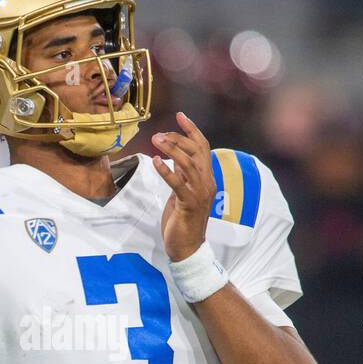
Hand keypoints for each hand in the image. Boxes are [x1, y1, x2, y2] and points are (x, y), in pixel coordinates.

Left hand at [151, 112, 215, 261]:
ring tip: (155, 142)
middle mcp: (207, 183)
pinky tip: (155, 161)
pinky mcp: (189, 204)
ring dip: (171, 150)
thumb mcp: (181, 194)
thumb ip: (181, 177)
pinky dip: (166, 170)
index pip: (203, 147)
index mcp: (206, 179)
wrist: (187, 248)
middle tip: (158, 135)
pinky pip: (178, 183)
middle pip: (197, 151)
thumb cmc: (182, 222)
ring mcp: (200, 194)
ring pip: (189, 163)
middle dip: (178, 138)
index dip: (192, 130)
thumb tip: (172, 160)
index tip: (180, 116)